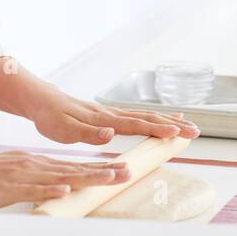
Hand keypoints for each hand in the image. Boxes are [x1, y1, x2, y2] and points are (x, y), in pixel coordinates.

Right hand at [0, 150, 134, 210]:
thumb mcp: (18, 171)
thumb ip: (38, 176)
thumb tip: (59, 182)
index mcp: (38, 163)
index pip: (74, 166)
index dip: (99, 168)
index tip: (121, 169)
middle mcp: (36, 166)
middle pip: (75, 169)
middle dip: (103, 172)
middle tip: (127, 171)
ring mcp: (24, 175)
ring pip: (61, 177)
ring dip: (87, 177)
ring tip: (109, 177)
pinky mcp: (10, 186)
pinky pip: (33, 189)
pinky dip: (50, 188)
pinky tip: (65, 189)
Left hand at [29, 91, 200, 145]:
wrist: (41, 101)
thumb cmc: (51, 118)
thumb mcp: (63, 130)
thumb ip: (87, 133)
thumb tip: (110, 134)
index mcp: (103, 120)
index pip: (135, 124)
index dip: (156, 129)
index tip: (176, 132)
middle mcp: (111, 114)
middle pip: (147, 118)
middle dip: (172, 124)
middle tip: (195, 131)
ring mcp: (111, 113)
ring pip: (144, 115)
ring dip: (167, 120)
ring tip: (188, 124)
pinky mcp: (109, 115)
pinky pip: (136, 116)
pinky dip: (154, 117)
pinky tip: (162, 119)